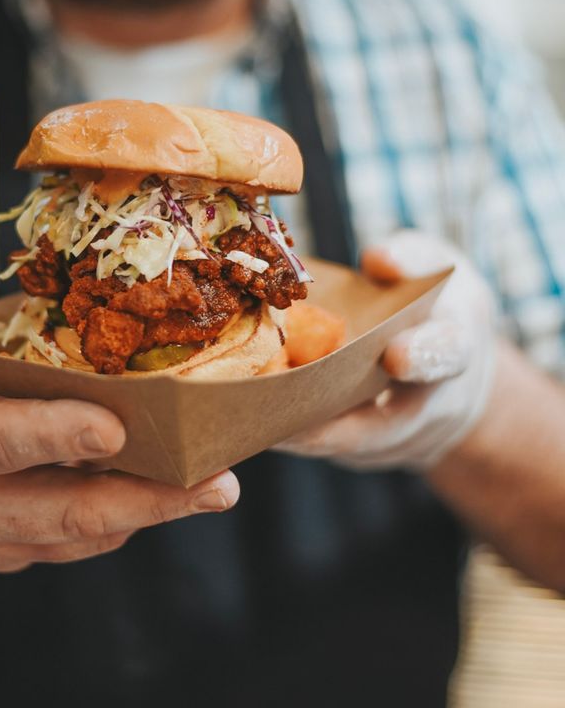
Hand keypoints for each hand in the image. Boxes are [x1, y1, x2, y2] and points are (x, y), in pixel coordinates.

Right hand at [0, 290, 238, 573]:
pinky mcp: (17, 555)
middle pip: (58, 508)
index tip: (114, 426)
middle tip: (215, 480)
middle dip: (141, 496)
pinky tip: (179, 491)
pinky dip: (130, 516)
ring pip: (81, 533)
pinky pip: (79, 541)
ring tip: (218, 486)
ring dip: (154, 511)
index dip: (49, 434)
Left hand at [277, 230, 496, 471]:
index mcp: (453, 344)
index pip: (449, 353)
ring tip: (258, 422)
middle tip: (292, 416)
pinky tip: (254, 423)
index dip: (426, 357)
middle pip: (394, 422)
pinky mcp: (367, 449)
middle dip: (344, 423)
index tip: (396, 356)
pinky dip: (296, 437)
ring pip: (355, 444)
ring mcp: (401, 435)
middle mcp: (433, 402)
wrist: (446, 358)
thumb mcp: (431, 265)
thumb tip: (380, 260)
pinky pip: (333, 447)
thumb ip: (409, 259)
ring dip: (307, 436)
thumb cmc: (429, 300)